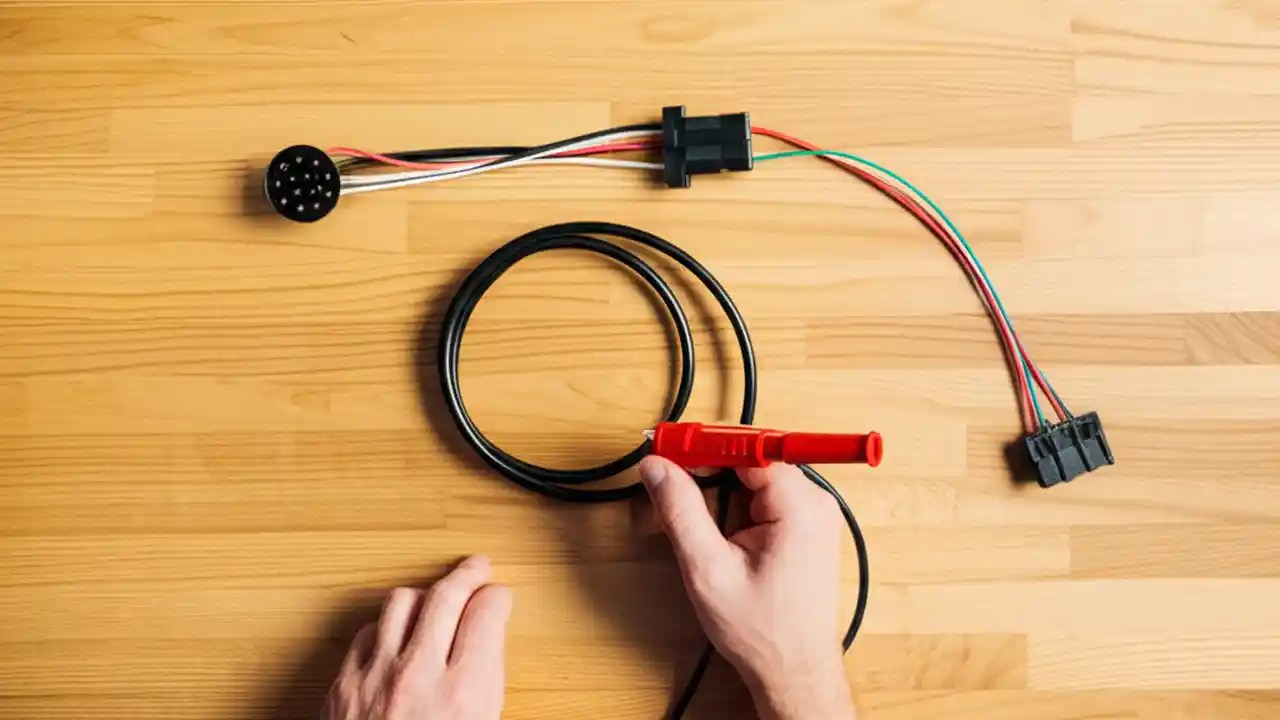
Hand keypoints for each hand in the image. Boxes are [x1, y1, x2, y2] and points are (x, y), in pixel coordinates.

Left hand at [323, 556, 512, 719]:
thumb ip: (485, 685)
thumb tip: (487, 647)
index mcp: (463, 695)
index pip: (487, 613)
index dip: (497, 598)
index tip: (497, 597)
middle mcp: (417, 678)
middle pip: (446, 595)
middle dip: (467, 575)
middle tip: (476, 570)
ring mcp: (374, 679)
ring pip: (400, 601)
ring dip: (424, 596)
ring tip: (435, 598)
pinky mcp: (341, 689)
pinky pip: (365, 634)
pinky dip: (385, 628)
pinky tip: (396, 635)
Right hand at [639, 457, 854, 719]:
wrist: (794, 671)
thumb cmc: (761, 631)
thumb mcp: (708, 569)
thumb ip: (680, 511)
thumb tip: (657, 466)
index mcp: (799, 507)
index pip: (749, 448)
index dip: (704, 444)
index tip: (666, 446)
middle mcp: (815, 502)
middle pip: (753, 457)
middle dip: (708, 463)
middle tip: (667, 476)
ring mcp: (814, 514)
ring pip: (756, 475)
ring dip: (720, 486)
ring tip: (692, 515)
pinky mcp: (806, 526)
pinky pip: (766, 495)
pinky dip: (736, 502)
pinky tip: (716, 528)